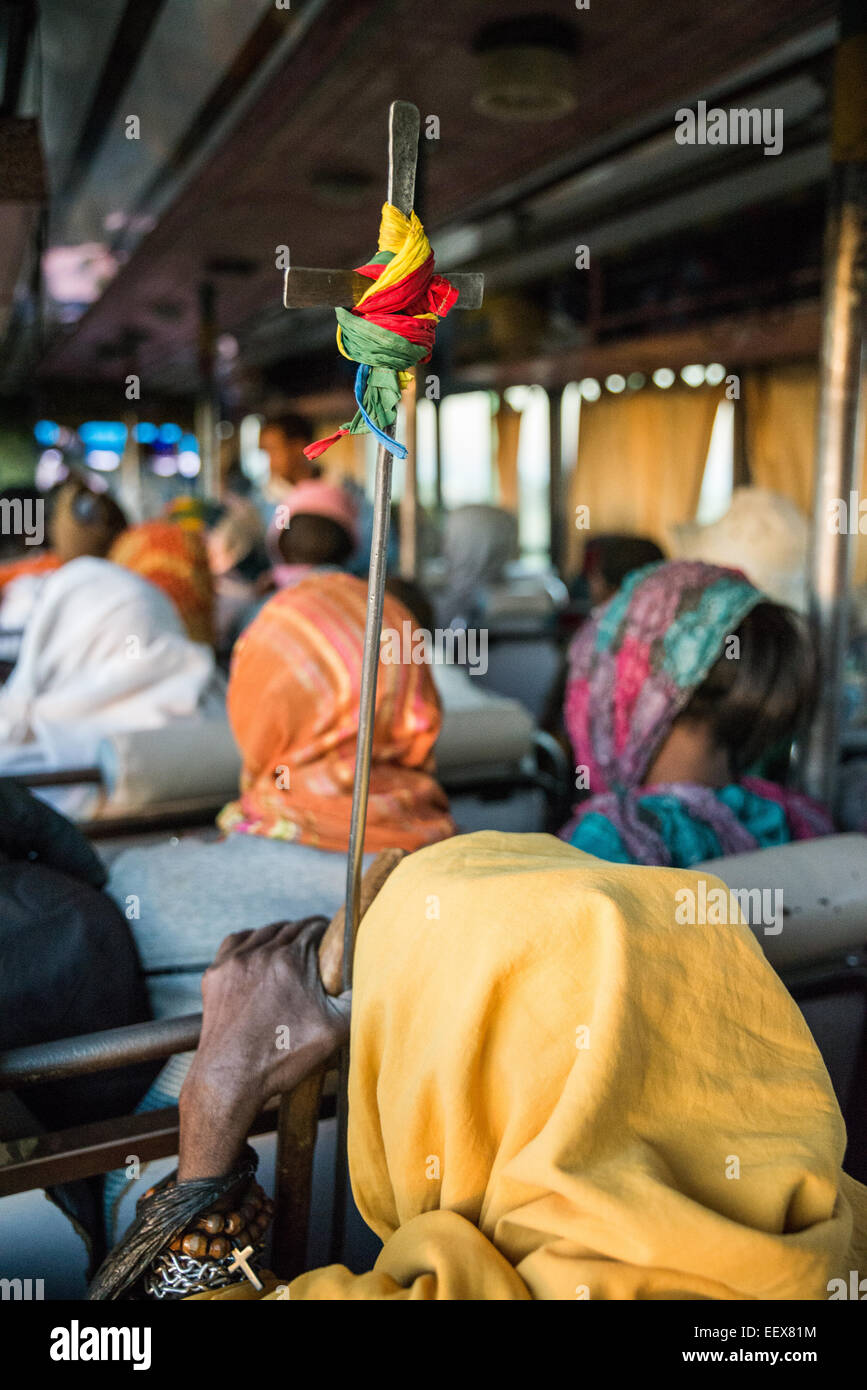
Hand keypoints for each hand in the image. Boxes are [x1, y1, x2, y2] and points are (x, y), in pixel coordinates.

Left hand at [178, 917, 350, 1178]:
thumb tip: (369, 980)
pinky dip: (248, 941)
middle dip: (304, 933)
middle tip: (314, 943)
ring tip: (288, 946)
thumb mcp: (334, 1031)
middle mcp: (262, 954)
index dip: (325, 930)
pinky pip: (235, 943)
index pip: (313, 928)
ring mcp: (235, 962)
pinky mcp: (216, 974)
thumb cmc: (282, 1056)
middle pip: (288, 928)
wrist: (231, 1077)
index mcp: (291, 960)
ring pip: (262, 933)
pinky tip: (256, 950)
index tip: (330, 937)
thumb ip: (355, 1000)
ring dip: (278, 935)